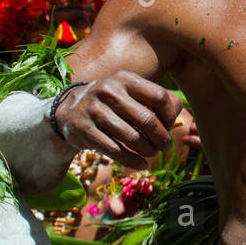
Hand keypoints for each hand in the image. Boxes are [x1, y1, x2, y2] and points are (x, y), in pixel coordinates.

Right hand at [57, 71, 200, 166]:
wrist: (69, 111)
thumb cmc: (111, 103)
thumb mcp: (130, 93)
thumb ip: (155, 100)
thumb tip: (176, 118)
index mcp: (125, 79)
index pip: (159, 96)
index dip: (170, 115)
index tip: (171, 126)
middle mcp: (109, 91)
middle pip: (147, 119)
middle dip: (162, 138)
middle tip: (165, 147)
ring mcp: (94, 110)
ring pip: (132, 137)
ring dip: (148, 150)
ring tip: (152, 154)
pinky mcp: (84, 130)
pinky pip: (114, 150)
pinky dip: (132, 160)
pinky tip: (141, 164)